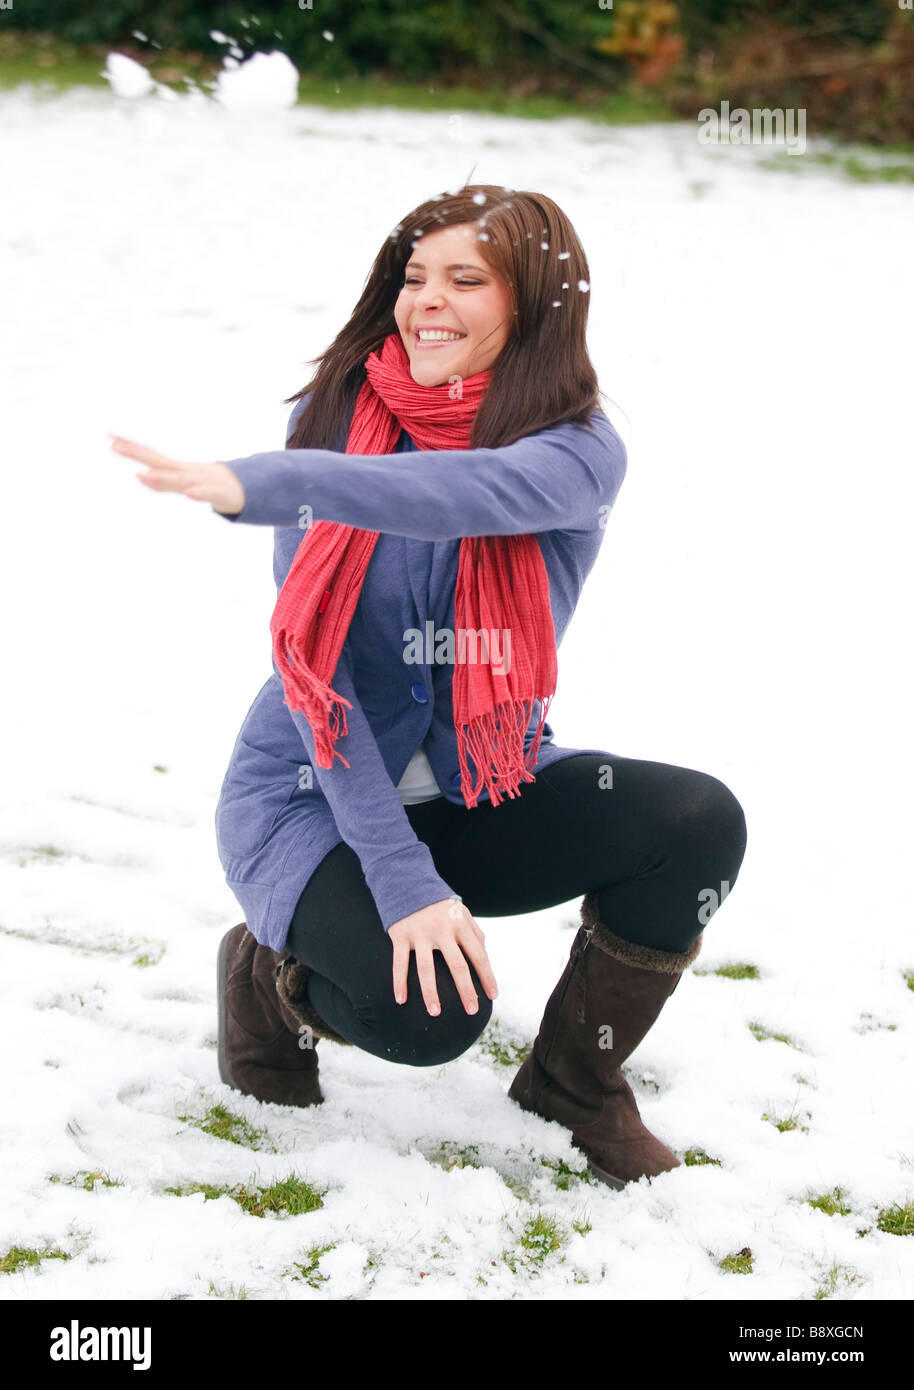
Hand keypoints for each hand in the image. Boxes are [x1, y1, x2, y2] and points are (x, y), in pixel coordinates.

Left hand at [108, 434, 245, 514]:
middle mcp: (188, 472)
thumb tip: (142, 475)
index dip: (131, 447)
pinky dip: (199, 492)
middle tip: (113, 445)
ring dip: (161, 478)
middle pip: (159, 461)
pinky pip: (209, 493)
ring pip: (180, 479)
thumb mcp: (187, 482)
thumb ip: (165, 480)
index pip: (151, 456)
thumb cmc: (217, 485)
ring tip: (141, 476)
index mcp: (179, 469)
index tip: (110, 437)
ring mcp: (204, 481)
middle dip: (137, 454)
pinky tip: (189, 493)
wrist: (252, 488)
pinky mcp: (221, 494)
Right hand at [389, 898, 497, 1016]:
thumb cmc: (439, 904)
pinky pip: (400, 963)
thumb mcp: (461, 912)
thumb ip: (475, 932)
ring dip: (431, 993)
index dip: (487, 976)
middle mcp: (442, 930)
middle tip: (472, 1010)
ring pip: (426, 969)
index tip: (492, 996)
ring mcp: (420, 933)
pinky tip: (401, 1000)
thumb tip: (484, 955)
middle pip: (457, 965)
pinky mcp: (400, 935)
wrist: (408, 881)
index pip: (479, 955)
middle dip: (466, 990)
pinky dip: (399, 982)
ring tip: (435, 1012)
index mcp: (460, 925)